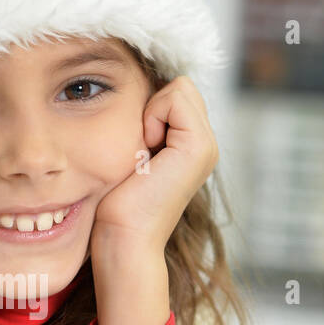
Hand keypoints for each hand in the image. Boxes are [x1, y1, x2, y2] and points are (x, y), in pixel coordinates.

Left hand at [91, 76, 218, 263]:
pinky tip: (147, 148)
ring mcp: (207, 144)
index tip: (138, 145)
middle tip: (141, 146)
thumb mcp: (132, 154)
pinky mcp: (199, 145)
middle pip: (180, 85)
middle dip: (153, 106)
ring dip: (152, 112)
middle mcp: (206, 143)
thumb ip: (146, 126)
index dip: (150, 107)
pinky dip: (153, 116)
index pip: (176, 92)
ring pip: (180, 87)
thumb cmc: (117, 204)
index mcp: (192, 145)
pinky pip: (175, 96)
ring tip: (145, 150)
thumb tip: (138, 93)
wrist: (124, 238)